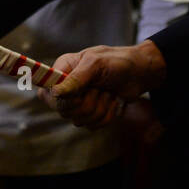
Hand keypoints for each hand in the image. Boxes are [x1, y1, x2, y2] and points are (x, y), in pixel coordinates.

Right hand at [38, 41, 166, 128]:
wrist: (141, 74)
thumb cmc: (118, 62)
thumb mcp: (96, 64)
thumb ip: (75, 79)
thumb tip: (54, 93)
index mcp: (63, 70)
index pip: (47, 94)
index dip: (61, 100)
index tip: (78, 94)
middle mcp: (67, 87)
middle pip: (65, 111)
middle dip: (88, 102)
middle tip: (100, 88)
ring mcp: (79, 102)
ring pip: (80, 121)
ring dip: (101, 108)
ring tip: (108, 92)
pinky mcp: (92, 114)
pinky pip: (93, 126)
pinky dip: (108, 115)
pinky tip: (113, 101)